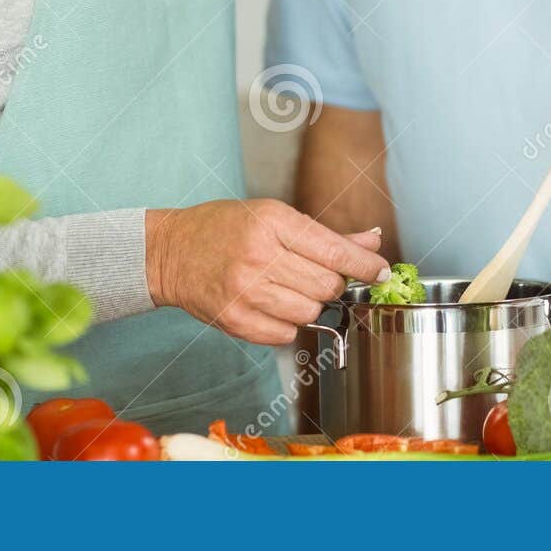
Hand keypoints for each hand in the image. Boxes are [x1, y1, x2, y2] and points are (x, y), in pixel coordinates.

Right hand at [145, 200, 387, 345]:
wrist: (170, 252)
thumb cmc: (224, 228)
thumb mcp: (273, 216)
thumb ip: (325, 234)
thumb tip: (371, 242)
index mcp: (271, 222)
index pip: (333, 250)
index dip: (364, 264)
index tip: (381, 271)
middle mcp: (259, 257)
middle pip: (326, 285)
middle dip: (333, 284)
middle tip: (320, 276)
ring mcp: (245, 292)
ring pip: (309, 312)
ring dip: (309, 304)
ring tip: (289, 288)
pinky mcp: (235, 320)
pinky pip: (285, 334)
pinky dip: (287, 324)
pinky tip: (272, 305)